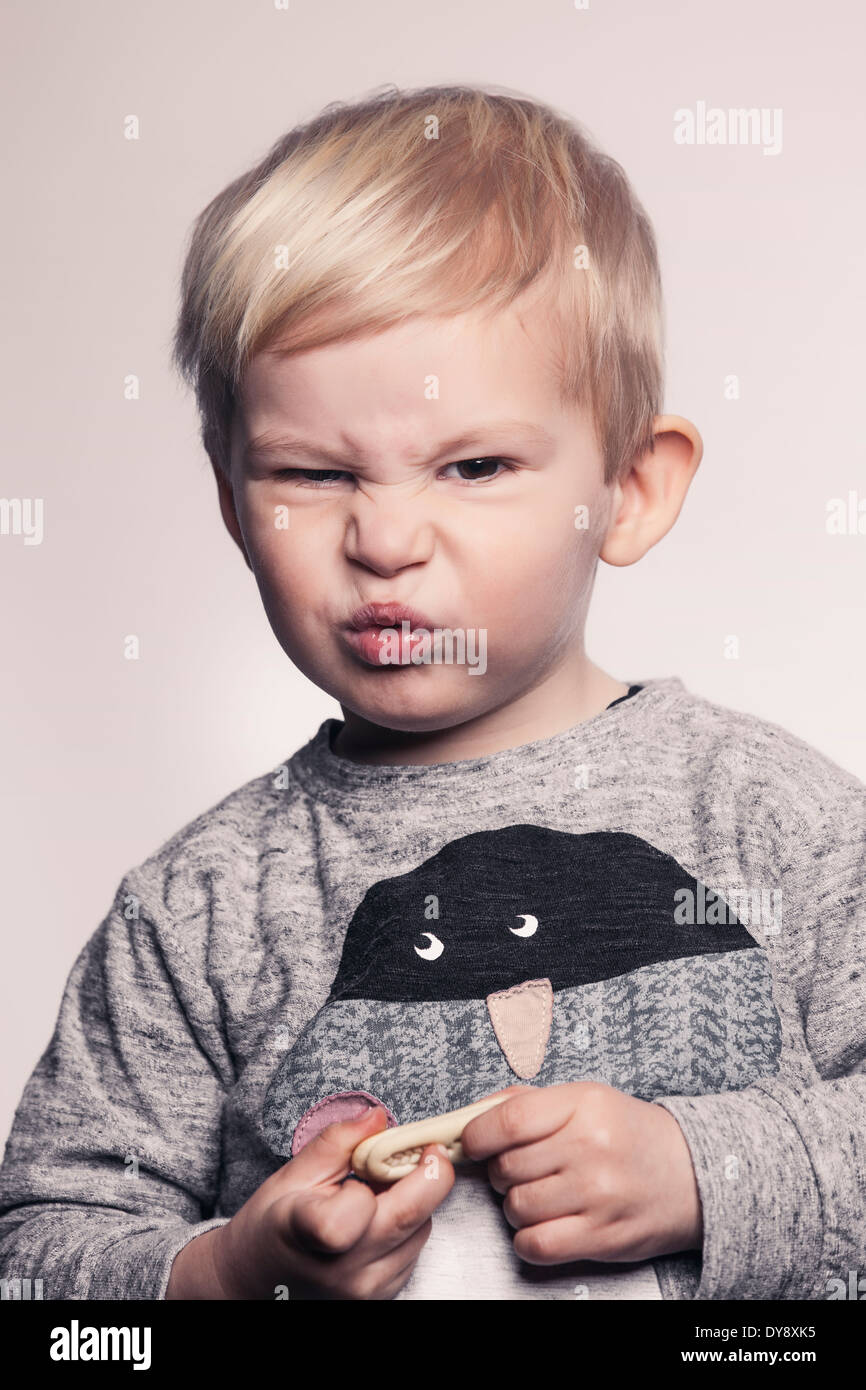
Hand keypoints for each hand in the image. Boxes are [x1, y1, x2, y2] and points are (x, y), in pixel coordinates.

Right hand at [170, 1106, 454, 1299]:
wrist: (254, 1283)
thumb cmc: (271, 1227)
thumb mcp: (292, 1174)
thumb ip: (338, 1142)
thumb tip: (378, 1117)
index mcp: (314, 1233)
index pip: (361, 1204)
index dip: (377, 1174)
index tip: (383, 1153)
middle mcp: (346, 1271)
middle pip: (413, 1216)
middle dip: (430, 1174)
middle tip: (425, 1149)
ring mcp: (366, 1291)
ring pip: (420, 1231)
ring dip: (416, 1203)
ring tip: (382, 1191)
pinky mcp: (382, 1298)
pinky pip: (414, 1251)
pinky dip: (407, 1228)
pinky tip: (379, 1219)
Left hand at [460, 1081, 702, 1264]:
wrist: (691, 1174)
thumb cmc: (627, 1134)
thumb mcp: (584, 1100)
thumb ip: (526, 1104)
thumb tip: (470, 1118)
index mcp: (582, 1105)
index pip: (508, 1121)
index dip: (477, 1135)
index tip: (473, 1143)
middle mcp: (590, 1148)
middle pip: (506, 1168)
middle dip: (501, 1172)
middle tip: (521, 1170)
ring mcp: (597, 1194)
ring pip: (516, 1207)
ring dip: (516, 1205)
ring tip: (540, 1195)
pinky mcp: (602, 1236)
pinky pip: (535, 1245)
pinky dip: (527, 1239)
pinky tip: (543, 1225)